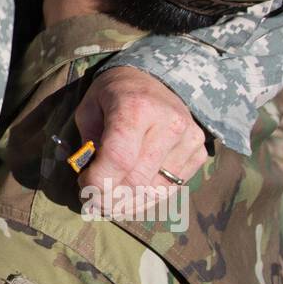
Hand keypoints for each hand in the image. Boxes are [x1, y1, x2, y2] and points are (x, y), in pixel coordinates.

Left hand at [74, 66, 206, 206]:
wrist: (152, 79)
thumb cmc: (114, 95)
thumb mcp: (89, 110)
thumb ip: (88, 145)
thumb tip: (92, 182)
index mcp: (137, 107)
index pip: (119, 159)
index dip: (98, 181)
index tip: (83, 186)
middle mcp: (168, 123)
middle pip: (137, 179)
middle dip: (109, 198)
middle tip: (92, 201)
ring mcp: (189, 139)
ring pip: (155, 191)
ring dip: (127, 204)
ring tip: (108, 203)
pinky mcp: (199, 152)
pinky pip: (171, 189)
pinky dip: (147, 199)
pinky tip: (130, 197)